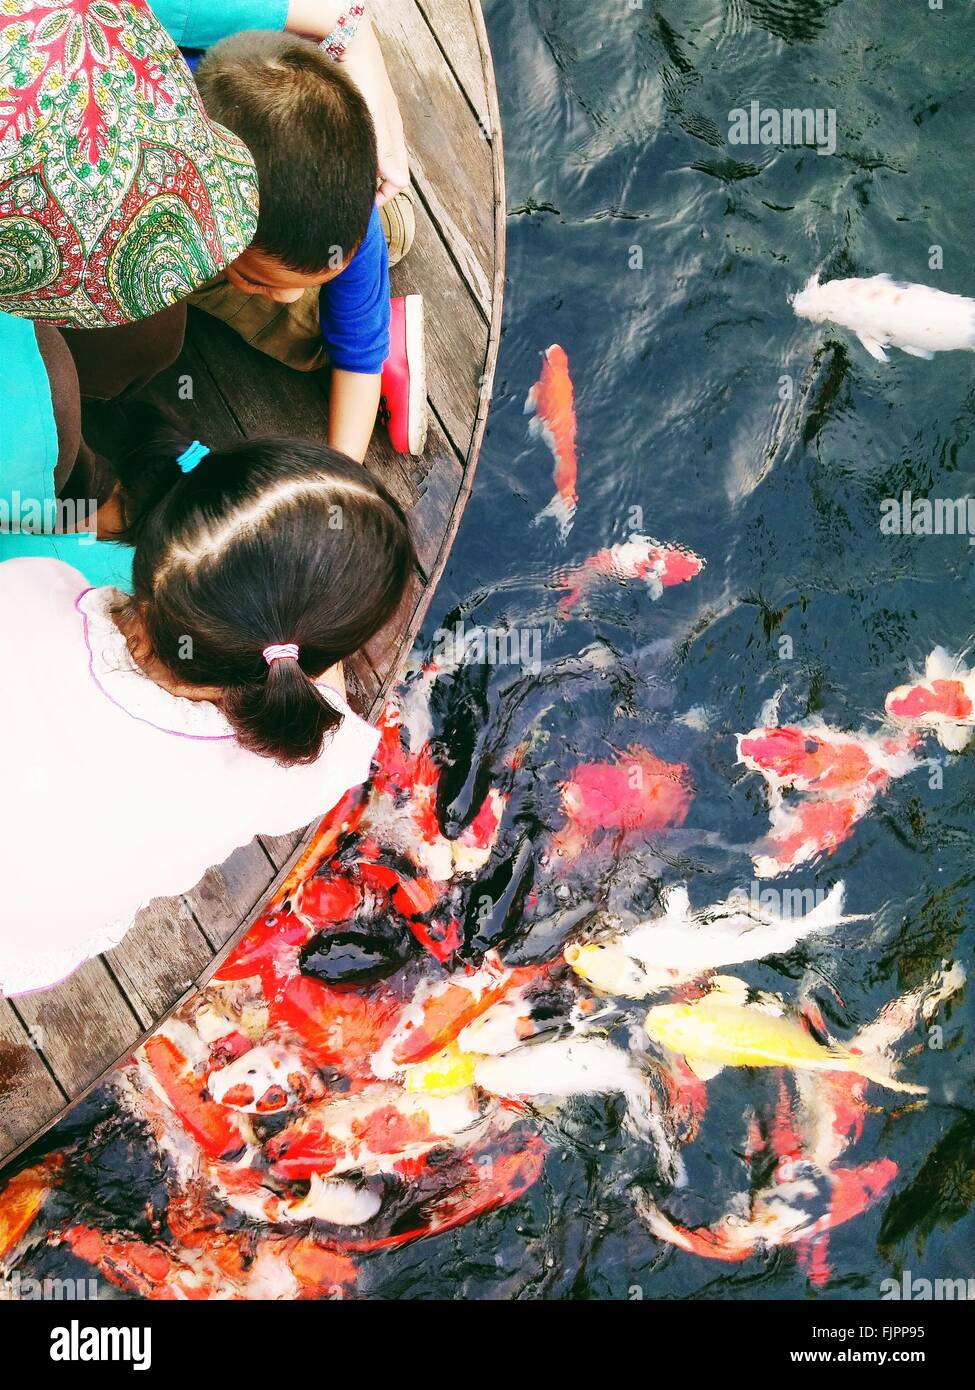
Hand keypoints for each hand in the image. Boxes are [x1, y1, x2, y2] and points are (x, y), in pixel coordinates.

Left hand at [341, 18, 409, 205]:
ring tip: (343, 182)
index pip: (398, 178)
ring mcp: (371, 124)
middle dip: (373, 189)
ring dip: (362, 174)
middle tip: (351, 199)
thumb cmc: (363, 73)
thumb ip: (385, 148)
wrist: (346, 38)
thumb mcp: (375, 113)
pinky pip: (359, 145)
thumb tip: (398, 182)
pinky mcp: (356, 117)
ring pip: (372, 160)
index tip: (366, 206)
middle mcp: (384, 132)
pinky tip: (338, 159)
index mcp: (394, 134)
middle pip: (385, 172)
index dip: (385, 196)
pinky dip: (352, 157)